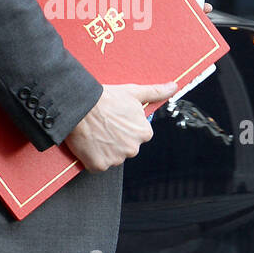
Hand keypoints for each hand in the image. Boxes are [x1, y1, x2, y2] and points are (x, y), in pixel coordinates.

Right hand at [64, 80, 178, 172]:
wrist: (80, 106)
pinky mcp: (98, 165)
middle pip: (126, 147)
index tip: (116, 120)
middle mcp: (133, 149)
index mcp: (144, 133)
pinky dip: (92, 157)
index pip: (139, 135)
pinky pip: (97, 165)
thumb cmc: (106, 98)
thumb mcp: (134, 92)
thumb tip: (173, 87)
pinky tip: (88, 143)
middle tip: (103, 126)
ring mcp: (115, 159)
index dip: (126, 128)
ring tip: (94, 133)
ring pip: (111, 157)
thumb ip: (156, 92)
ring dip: (104, 149)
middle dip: (116, 139)